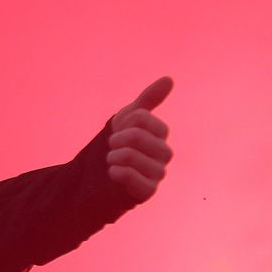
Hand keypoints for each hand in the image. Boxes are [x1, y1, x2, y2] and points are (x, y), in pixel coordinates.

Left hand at [106, 76, 173, 203]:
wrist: (102, 176)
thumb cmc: (120, 144)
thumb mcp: (129, 118)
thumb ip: (148, 100)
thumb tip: (169, 79)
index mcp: (161, 134)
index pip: (143, 118)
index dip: (125, 122)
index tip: (120, 129)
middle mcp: (164, 154)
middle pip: (137, 137)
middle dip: (118, 139)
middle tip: (113, 146)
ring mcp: (157, 174)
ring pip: (131, 157)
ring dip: (114, 156)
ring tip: (112, 159)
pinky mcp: (147, 192)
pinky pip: (132, 178)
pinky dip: (117, 172)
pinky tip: (113, 172)